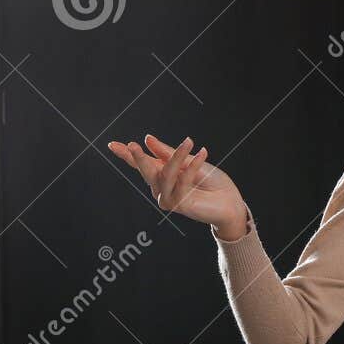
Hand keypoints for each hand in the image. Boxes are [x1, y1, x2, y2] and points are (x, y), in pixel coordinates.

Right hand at [106, 134, 247, 235]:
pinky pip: (182, 182)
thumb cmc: (212, 182)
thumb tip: (148, 139)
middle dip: (139, 158)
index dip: (127, 155)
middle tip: (133, 145)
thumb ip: (168, 153)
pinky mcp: (180, 205)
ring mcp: (168, 198)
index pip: (142, 164)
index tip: (112, 144)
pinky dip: (193, 167)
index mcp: (163, 176)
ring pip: (166, 175)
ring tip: (189, 141)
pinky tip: (203, 154)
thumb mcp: (190, 161)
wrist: (231, 202)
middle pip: (147, 171)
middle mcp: (162, 188)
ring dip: (177, 157)